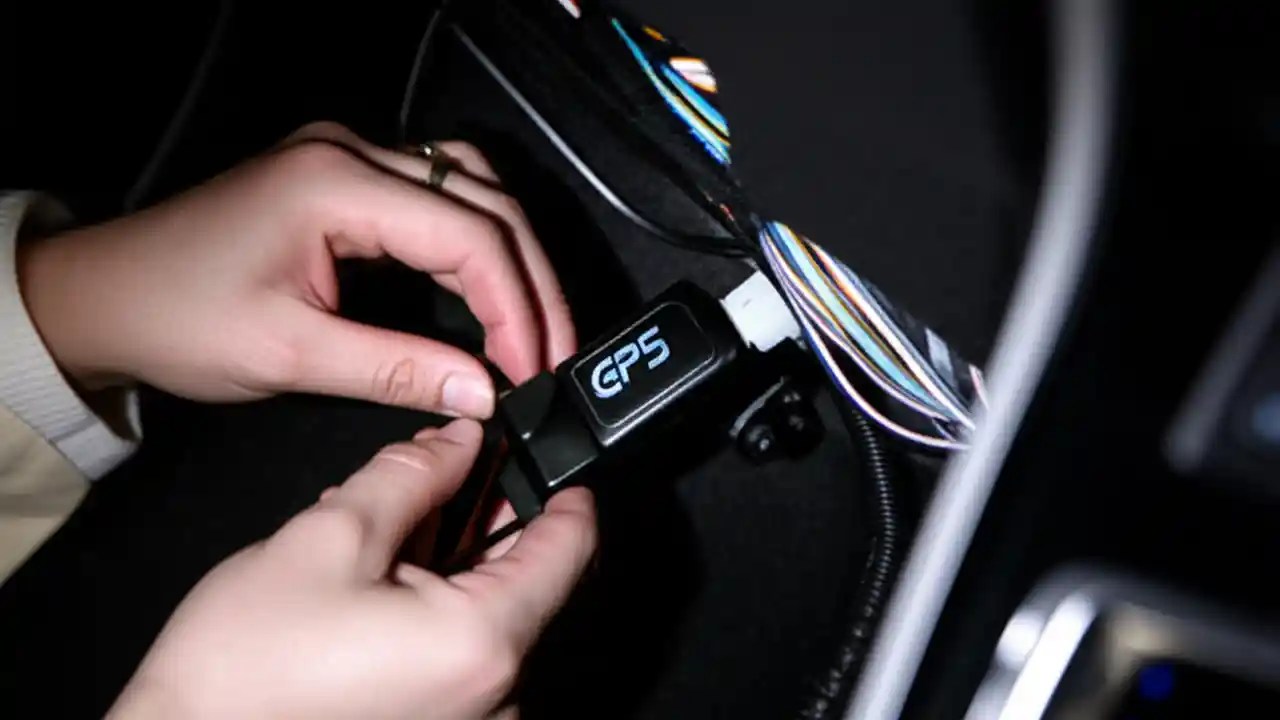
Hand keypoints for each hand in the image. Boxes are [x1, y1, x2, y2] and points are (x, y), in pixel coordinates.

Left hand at [17, 122, 574, 416]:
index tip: (533, 370)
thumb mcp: (290, 356)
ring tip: (533, 323)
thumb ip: (398, 370)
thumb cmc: (175, 320)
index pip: (468, 234)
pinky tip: (486, 290)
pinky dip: (474, 241)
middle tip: (553, 354)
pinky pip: (437, 194)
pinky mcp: (342, 178)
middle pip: (485, 200)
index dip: (515, 306)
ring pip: (471, 187)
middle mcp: (351, 153)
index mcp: (337, 185)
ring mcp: (347, 158)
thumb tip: (486, 394)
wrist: (101, 295)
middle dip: (530, 281)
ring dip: (511, 253)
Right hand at [106, 419, 596, 719]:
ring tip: (396, 526)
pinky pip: (462, 652)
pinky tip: (388, 576)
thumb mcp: (329, 538)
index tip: (550, 453)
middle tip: (448, 471)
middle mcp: (495, 695)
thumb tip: (460, 440)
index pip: (570, 550)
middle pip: (528, 580)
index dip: (564, 490)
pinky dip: (440, 606)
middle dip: (491, 517)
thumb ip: (411, 477)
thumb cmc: (244, 664)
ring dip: (458, 561)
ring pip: (490, 614)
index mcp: (483, 644)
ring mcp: (469, 718)